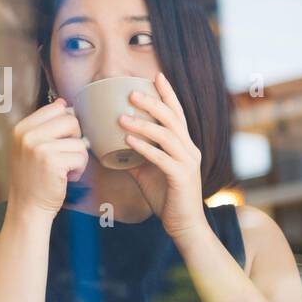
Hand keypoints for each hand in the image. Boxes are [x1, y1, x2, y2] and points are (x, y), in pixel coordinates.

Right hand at [6, 98, 88, 218]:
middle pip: (70, 121)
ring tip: (64, 170)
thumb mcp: (29, 147)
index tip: (59, 141)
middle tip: (64, 156)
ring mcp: (39, 148)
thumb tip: (64, 104)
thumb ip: (44, 126)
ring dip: (78, 158)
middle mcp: (28, 136)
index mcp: (22, 128)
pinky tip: (66, 177)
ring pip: (79, 141)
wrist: (27, 208)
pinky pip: (81, 156)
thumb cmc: (33, 178)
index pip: (56, 108)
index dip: (65, 124)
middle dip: (74, 139)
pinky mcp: (53, 162)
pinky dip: (79, 169)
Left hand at [118, 72, 208, 241]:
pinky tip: (128, 142)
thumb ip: (135, 158)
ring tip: (122, 118)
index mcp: (184, 145)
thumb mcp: (147, 173)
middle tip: (131, 93)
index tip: (156, 75)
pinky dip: (145, 148)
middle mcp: (190, 149)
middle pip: (172, 119)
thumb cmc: (167, 197)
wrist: (184, 226)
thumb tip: (111, 147)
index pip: (177, 114)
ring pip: (166, 136)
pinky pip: (162, 158)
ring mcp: (188, 163)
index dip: (168, 94)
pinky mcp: (182, 177)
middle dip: (152, 103)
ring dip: (143, 125)